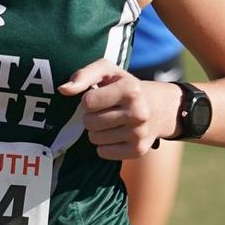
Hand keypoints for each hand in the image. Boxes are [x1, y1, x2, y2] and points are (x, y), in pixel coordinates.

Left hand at [57, 60, 177, 159]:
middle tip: (107, 111)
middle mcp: (138, 113)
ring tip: (113, 122)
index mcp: (130, 90)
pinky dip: (105, 145)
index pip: (87, 102)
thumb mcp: (108, 71)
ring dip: (98, 131)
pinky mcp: (138, 150)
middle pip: (89, 123)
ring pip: (94, 139)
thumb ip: (84, 75)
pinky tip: (117, 135)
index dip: (89, 100)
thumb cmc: (126, 87)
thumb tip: (63, 90)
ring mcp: (139, 134)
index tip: (101, 97)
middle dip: (92, 116)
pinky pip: (103, 153)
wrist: (160, 108)